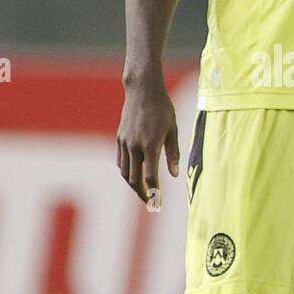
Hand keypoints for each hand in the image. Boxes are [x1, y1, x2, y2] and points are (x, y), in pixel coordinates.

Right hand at [116, 81, 178, 203]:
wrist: (143, 90)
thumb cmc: (162, 109)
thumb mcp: (173, 130)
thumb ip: (173, 154)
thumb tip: (174, 175)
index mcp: (150, 145)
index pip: (150, 176)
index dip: (154, 192)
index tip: (157, 203)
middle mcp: (135, 146)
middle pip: (134, 179)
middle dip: (142, 193)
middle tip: (150, 203)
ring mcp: (125, 142)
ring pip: (125, 172)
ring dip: (133, 185)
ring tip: (143, 192)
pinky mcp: (119, 138)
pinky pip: (121, 161)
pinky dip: (127, 171)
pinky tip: (134, 174)